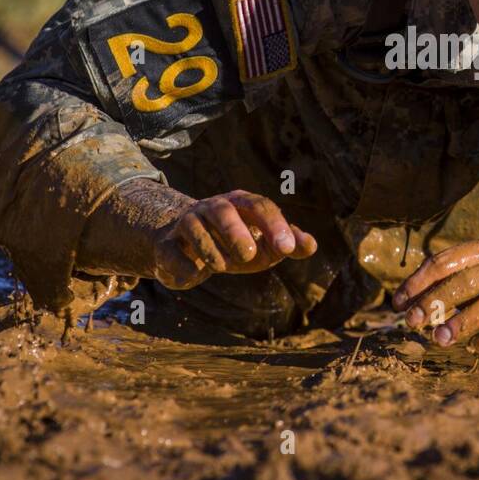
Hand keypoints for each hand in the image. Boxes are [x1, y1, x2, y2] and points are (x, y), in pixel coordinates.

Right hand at [150, 190, 316, 288]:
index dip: (275, 225)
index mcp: (241, 204)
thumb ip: (290, 243)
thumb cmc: (236, 242)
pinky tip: (194, 275)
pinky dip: (181, 264)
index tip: (287, 248)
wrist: (187, 246)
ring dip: (210, 249)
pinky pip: (169, 251)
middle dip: (236, 232)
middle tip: (249, 256)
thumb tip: (312, 245)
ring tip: (223, 267)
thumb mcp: (265, 244)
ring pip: (194, 228)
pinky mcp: (166, 245)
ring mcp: (187, 224)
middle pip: (224, 210)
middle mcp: (213, 208)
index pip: (260, 206)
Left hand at [390, 238, 478, 354]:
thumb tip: (404, 302)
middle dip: (434, 302)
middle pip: (465, 281)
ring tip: (438, 339)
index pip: (446, 261)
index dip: (418, 282)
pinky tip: (474, 346)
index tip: (398, 303)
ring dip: (459, 324)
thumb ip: (444, 282)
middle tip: (411, 321)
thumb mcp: (475, 273)